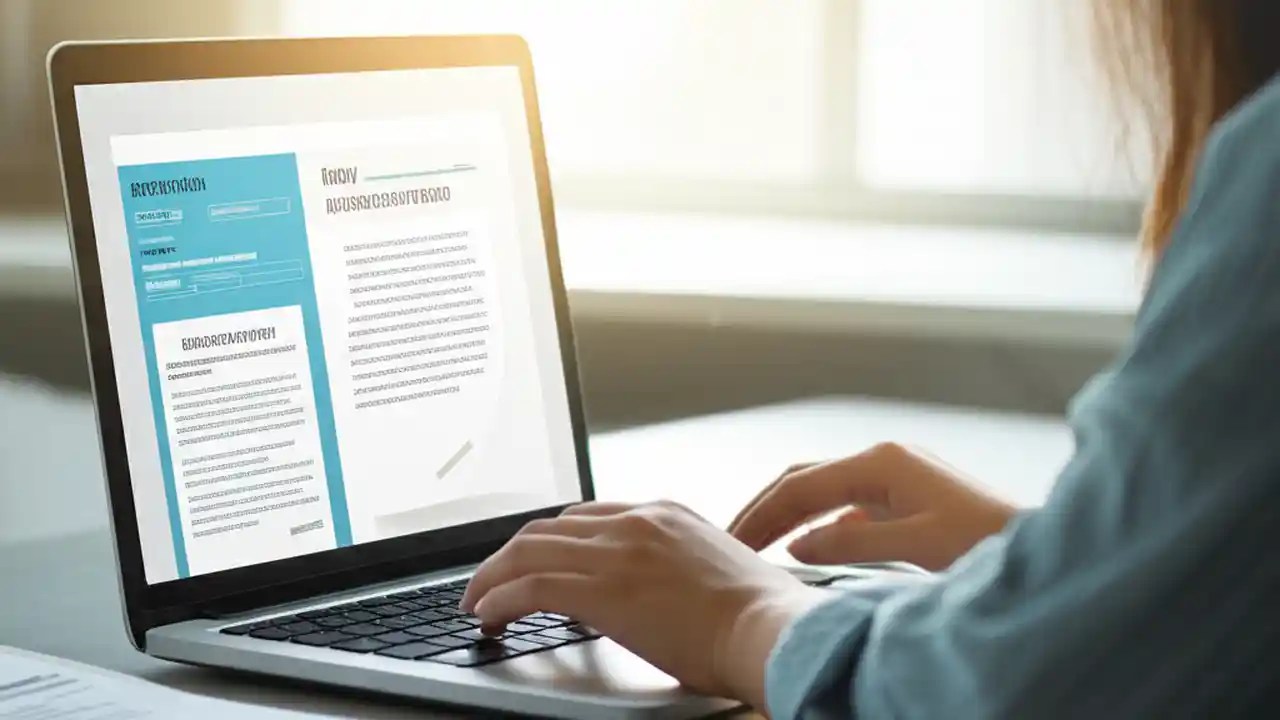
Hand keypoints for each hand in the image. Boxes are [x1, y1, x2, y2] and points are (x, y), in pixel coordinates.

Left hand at [461, 501, 827, 708]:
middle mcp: (635, 521)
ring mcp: (616, 551)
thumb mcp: (714, 569)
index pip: (587, 515)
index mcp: (663, 514)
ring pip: (528, 551)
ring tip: (478, 601)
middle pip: (549, 527)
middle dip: (512, 555)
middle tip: (493, 581)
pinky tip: (489, 617)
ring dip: (493, 576)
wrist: (771, 629)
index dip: (552, 540)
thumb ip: (674, 566)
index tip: (535, 560)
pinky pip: (528, 587)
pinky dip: (499, 599)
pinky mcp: (601, 589)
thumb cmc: (758, 616)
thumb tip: (653, 592)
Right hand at [729, 443, 1016, 570]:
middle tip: (732, 540)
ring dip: (792, 518)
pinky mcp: (908, 500)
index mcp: (882, 462)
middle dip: (767, 509)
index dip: (761, 514)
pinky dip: (821, 526)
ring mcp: (898, 478)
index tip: (732, 540)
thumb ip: (851, 543)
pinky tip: (812, 550)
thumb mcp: (915, 545)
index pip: (800, 486)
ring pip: (825, 493)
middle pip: (806, 480)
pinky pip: (848, 508)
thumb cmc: (990, 543)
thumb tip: (798, 545)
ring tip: (760, 545)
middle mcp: (886, 461)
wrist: (1041, 547)